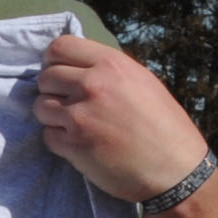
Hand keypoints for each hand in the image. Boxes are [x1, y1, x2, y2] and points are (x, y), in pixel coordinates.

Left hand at [32, 35, 208, 202]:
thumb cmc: (165, 126)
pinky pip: (47, 135)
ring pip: (40, 106)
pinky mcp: (72, 144)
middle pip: (46, 78)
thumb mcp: (142, 82)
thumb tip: (75, 66)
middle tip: (70, 104)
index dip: (53, 61)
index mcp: (112, 64)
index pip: (60, 47)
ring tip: (77, 125)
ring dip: (53, 116)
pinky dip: (59, 141)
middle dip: (53, 91)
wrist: (176, 170)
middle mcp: (92, 85)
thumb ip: (108, 71)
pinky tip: (81, 144)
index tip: (60, 73)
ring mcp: (79, 115)